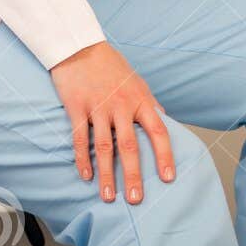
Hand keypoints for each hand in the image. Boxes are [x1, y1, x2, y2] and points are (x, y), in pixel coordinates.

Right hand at [50, 41, 175, 203]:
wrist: (80, 47)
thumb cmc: (112, 67)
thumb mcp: (138, 82)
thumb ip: (150, 104)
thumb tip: (165, 121)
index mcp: (140, 100)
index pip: (158, 131)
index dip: (164, 155)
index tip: (168, 178)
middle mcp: (121, 105)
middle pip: (129, 145)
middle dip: (133, 174)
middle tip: (136, 198)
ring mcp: (98, 107)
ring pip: (103, 146)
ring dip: (106, 174)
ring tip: (109, 197)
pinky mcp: (76, 108)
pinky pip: (79, 138)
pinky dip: (82, 159)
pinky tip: (85, 177)